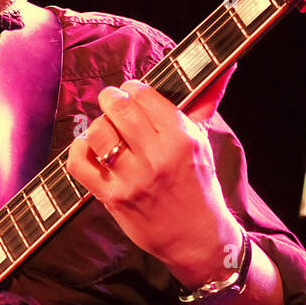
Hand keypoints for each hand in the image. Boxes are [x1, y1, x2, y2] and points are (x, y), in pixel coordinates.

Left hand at [67, 74, 242, 285]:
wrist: (197, 238)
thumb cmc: (199, 186)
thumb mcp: (204, 143)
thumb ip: (205, 103)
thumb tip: (226, 66)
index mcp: (181, 139)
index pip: (144, 95)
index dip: (133, 89)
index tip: (133, 94)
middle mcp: (157, 158)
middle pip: (119, 109)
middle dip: (112, 100)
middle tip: (113, 104)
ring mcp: (133, 180)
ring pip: (98, 133)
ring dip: (98, 126)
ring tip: (106, 131)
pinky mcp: (113, 199)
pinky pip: (80, 164)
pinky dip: (79, 150)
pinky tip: (90, 149)